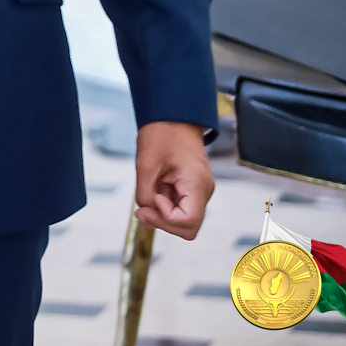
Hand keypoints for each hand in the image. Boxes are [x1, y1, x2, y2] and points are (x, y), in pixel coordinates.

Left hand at [133, 120, 212, 239]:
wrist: (173, 117)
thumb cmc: (161, 135)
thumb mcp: (145, 165)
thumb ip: (144, 195)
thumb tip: (145, 214)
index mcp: (196, 184)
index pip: (188, 222)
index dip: (166, 219)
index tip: (152, 199)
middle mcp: (203, 192)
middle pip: (188, 228)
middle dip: (163, 222)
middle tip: (142, 207)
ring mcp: (199, 191)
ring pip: (183, 220)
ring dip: (163, 213)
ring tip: (150, 191)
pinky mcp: (192, 189)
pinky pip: (180, 208)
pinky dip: (165, 205)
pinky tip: (155, 189)